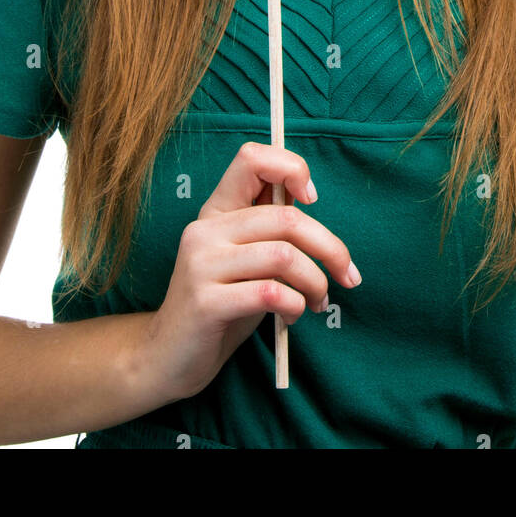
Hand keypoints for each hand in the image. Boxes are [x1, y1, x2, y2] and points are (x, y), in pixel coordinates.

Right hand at [140, 141, 359, 401]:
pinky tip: (292, 315)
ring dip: (315, 282)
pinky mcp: (205, 302)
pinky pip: (270, 293)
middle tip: (347, 276)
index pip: (252, 158)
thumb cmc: (222, 304)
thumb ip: (270, 230)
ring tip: (318, 301)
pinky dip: (295, 305)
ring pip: (283, 256)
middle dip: (330, 248)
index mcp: (216, 210)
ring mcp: (202, 264)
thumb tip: (310, 200)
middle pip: (286, 217)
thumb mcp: (245, 259)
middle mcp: (205, 229)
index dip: (291, 168)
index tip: (312, 200)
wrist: (169, 358)